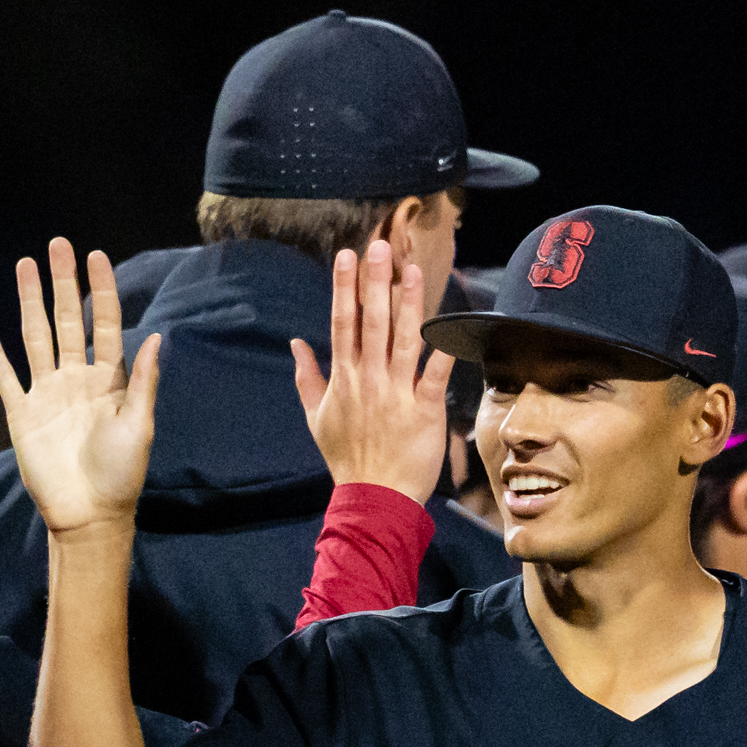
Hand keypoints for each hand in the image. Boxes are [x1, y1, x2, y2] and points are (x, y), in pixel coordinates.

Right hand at [0, 238, 159, 539]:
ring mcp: (46, 393)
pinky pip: (5, 375)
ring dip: (30, 301)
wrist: (87, 515)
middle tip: (57, 246)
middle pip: (66, 320)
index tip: (97, 256)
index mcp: (108, 380)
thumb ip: (142, 381)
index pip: (104, 323)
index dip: (101, 290)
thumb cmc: (120, 475)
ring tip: (25, 266)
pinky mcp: (22, 413)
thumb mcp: (139, 426)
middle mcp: (76, 379)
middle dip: (63, 283)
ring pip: (35, 336)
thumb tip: (156, 336)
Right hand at [289, 240, 454, 503]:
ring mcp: (397, 394)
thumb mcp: (316, 417)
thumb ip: (306, 377)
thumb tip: (296, 343)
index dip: (345, 287)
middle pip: (372, 322)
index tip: (348, 256)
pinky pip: (434, 377)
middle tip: (379, 246)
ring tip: (412, 270)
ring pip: (404, 340)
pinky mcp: (424, 412)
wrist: (373, 499)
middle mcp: (369, 380)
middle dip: (374, 282)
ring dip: (409, 304)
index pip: (343, 323)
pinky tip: (451, 327)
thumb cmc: (346, 458)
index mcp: (344, 378)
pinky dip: (443, 353)